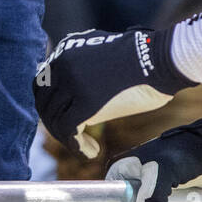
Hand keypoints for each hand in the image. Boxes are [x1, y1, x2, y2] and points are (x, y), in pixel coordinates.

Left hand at [34, 26, 193, 158]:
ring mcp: (72, 84)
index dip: (51, 106)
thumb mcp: (101, 51)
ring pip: (55, 120)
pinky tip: (93, 151)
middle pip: (45, 103)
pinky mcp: (86, 104)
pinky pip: (69, 133)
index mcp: (65, 50)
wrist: (159, 59)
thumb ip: (82, 64)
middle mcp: (63, 65)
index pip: (42, 85)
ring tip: (87, 146)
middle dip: (56, 123)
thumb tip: (73, 87)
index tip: (65, 119)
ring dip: (68, 138)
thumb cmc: (140, 58)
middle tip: (74, 135)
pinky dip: (78, 147)